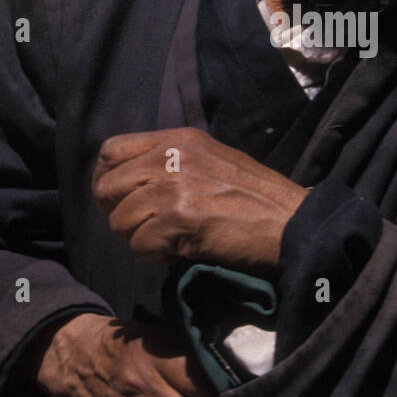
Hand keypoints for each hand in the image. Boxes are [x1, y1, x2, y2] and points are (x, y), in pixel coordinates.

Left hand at [92, 126, 308, 271]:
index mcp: (177, 139)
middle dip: (118, 216)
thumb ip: (171, 163)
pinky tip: (180, 253)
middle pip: (106, 188)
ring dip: (139, 240)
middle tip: (144, 230)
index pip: (111, 150)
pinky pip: (140, 245)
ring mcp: (173, 186)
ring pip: (119, 221)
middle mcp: (170, 156)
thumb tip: (132, 184)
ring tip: (170, 242)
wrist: (290, 223)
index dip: (107, 180)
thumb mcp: (211, 160)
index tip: (120, 201)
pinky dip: (156, 257)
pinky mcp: (179, 219)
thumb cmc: (257, 198)